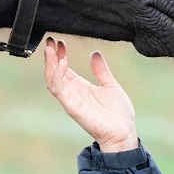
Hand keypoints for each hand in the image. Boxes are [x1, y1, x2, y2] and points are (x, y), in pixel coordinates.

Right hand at [43, 37, 137, 151]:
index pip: (63, 67)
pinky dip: (57, 76)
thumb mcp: (110, 85)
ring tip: (51, 49)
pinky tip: (62, 63)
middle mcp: (72, 92)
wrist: (123, 133)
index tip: (59, 41)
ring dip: (49, 64)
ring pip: (52, 79)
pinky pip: (59, 90)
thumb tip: (94, 53)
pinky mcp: (72, 106)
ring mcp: (70, 99)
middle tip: (50, 40)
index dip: (59, 54)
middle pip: (54, 71)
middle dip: (51, 56)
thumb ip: (101, 70)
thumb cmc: (118, 113)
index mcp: (80, 86)